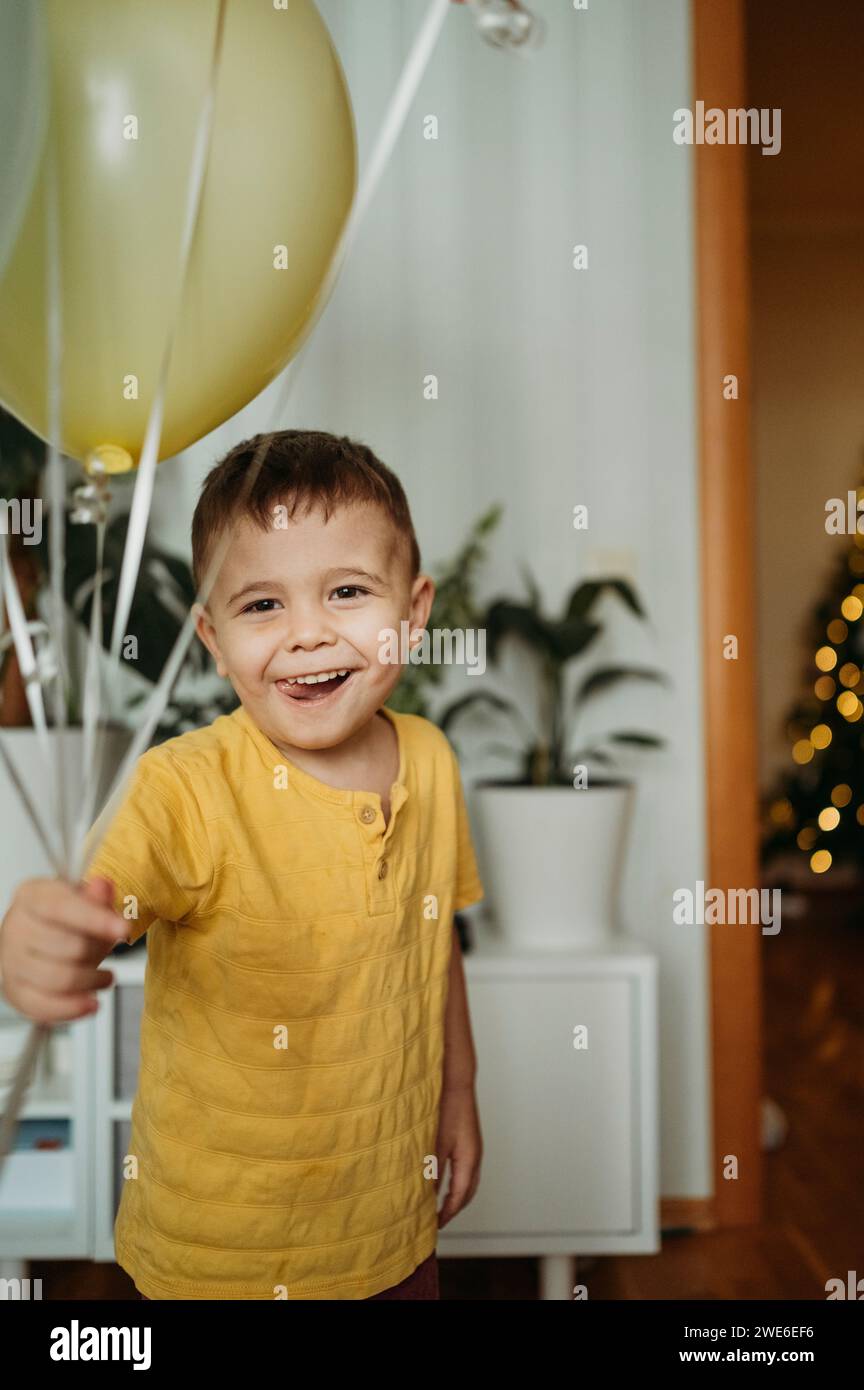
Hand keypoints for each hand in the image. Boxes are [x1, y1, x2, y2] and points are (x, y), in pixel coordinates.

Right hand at [0, 876, 127, 1024]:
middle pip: (67, 946)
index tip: (124, 929)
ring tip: (107, 977)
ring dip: (92, 981)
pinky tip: (92, 1003)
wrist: (38, 937)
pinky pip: (43, 1007)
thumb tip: (102, 886)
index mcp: (31, 896)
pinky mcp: (14, 991)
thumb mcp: (83, 898)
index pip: (61, 907)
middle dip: (98, 951)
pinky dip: (72, 1008)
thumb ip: (96, 895)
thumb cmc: (65, 918)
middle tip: (110, 949)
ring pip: (59, 979)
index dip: (95, 919)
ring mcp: (11, 962)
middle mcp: (15, 927)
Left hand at [434, 1082, 482, 1228]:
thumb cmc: (448, 1108)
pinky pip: (466, 1170)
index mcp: (469, 1161)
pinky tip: (443, 1180)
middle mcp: (475, 1157)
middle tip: (439, 1220)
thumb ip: (433, 1170)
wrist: (457, 1081)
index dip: (448, 1213)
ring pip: (469, 1182)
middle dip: (455, 1208)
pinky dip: (457, 1182)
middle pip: (468, 1193)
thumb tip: (427, 1194)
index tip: (435, 1224)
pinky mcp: (469, 1141)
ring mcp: (474, 1149)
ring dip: (457, 1196)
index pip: (459, 1197)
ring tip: (441, 1205)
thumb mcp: (436, 1143)